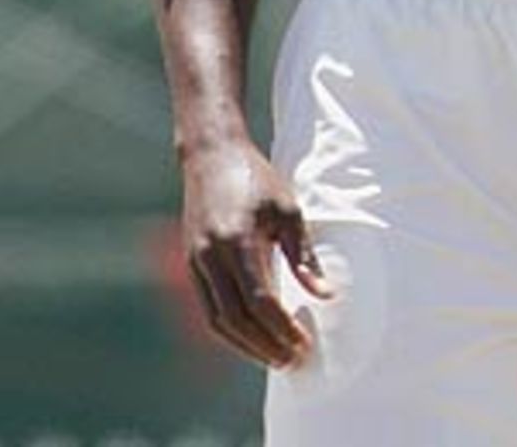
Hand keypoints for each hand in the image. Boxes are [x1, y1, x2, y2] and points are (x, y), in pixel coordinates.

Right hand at [180, 136, 330, 369]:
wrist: (211, 154)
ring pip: (218, 321)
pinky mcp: (191, 263)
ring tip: (274, 358)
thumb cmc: (256, 178)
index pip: (260, 301)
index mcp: (238, 240)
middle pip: (237, 319)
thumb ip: (303, 255)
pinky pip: (208, 308)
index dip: (282, 329)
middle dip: (265, 346)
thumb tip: (325, 295)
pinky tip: (251, 336)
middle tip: (292, 361)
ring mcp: (197, 261)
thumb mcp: (287, 209)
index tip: (304, 344)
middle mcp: (212, 256)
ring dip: (246, 346)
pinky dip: (230, 329)